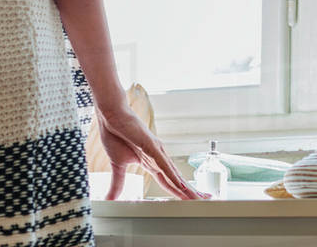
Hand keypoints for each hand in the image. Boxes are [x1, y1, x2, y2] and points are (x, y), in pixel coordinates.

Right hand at [94, 97, 211, 200]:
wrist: (111, 116)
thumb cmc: (116, 135)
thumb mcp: (117, 166)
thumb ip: (117, 183)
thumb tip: (111, 199)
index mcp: (151, 163)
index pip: (168, 182)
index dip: (179, 192)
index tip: (190, 200)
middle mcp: (158, 158)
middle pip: (176, 180)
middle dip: (189, 191)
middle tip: (205, 200)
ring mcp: (156, 152)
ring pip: (173, 174)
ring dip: (185, 187)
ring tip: (197, 198)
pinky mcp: (151, 146)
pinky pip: (164, 164)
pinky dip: (172, 175)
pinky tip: (180, 185)